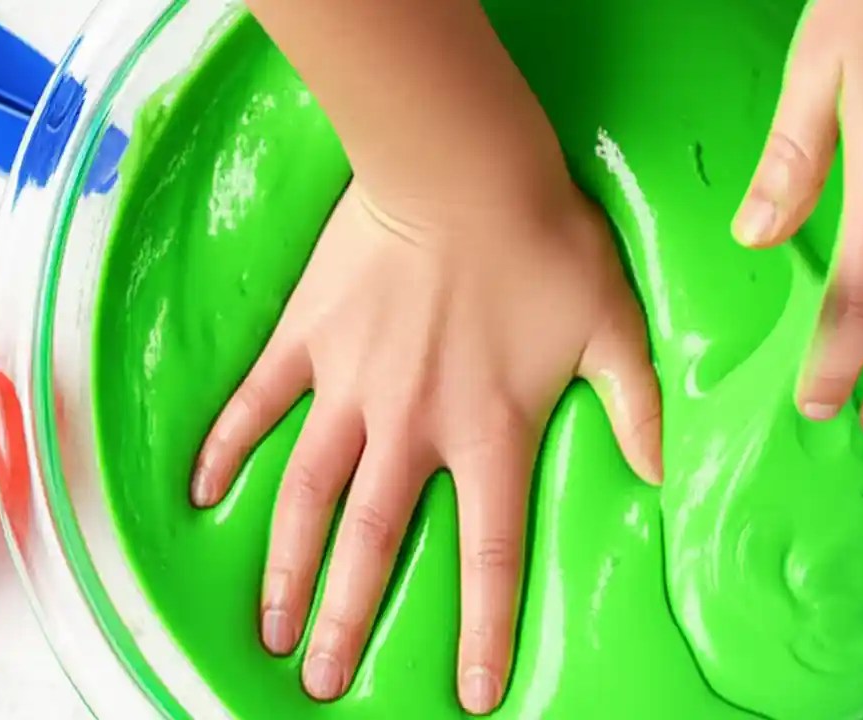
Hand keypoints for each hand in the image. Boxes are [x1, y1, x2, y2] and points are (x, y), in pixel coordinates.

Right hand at [190, 181, 661, 712]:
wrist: (464, 168)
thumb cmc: (546, 245)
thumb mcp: (613, 328)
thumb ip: (637, 409)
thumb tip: (661, 474)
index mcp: (490, 435)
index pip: (489, 555)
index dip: (483, 632)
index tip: (471, 695)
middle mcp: (413, 429)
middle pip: (373, 546)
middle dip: (348, 624)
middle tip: (322, 683)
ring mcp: (350, 388)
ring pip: (308, 497)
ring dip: (286, 568)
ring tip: (270, 628)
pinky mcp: (309, 341)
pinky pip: (257, 406)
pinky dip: (225, 449)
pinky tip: (201, 493)